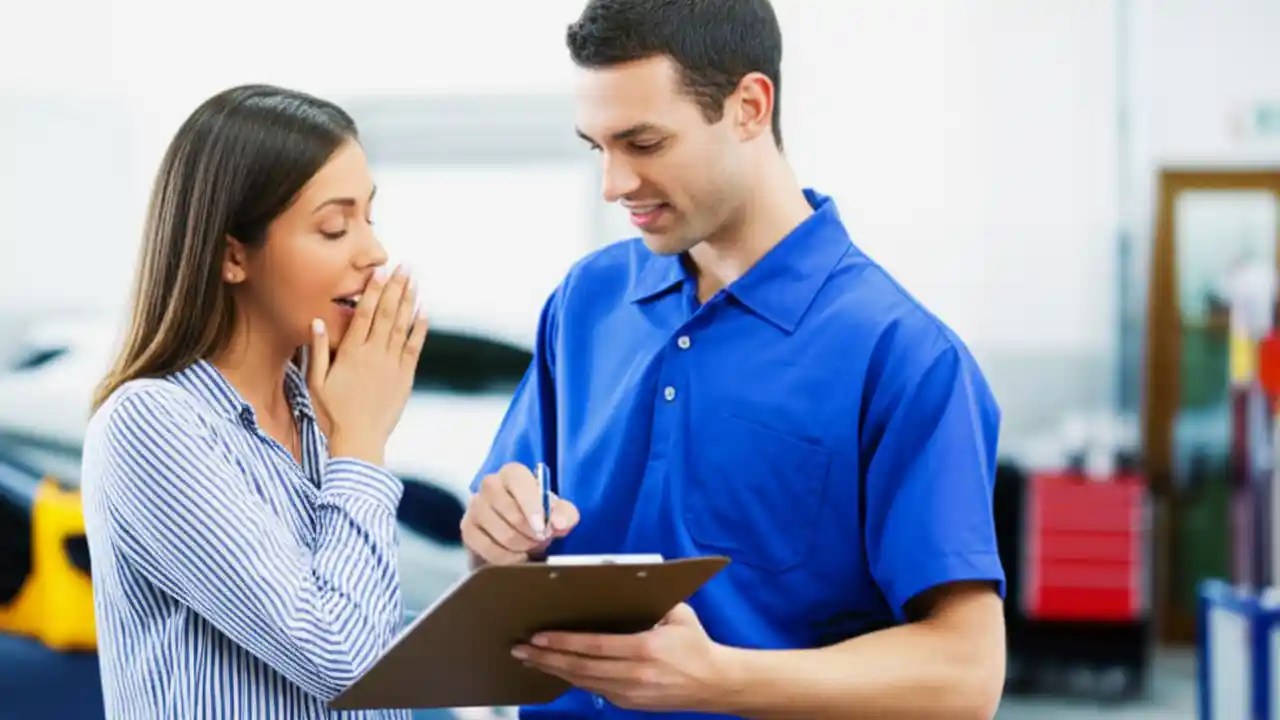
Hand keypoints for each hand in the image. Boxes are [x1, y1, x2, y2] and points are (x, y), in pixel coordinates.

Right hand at [307, 265, 427, 465]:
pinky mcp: (405, 377)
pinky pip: (414, 347)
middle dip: (396, 287)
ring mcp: (391, 365)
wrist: (359, 441)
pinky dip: (420, 328)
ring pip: (402, 326)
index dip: (373, 291)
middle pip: (386, 314)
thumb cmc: (332, 413)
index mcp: (350, 353)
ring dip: (410, 301)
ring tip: (415, 280)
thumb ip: (317, 350)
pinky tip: (424, 311)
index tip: (379, 272)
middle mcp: (373, 354)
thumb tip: (317, 320)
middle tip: (405, 265)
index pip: (363, 314)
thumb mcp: (315, 382)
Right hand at [460, 462, 578, 564]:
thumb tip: (558, 523)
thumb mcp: (559, 511)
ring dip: (521, 546)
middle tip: (542, 539)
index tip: (543, 528)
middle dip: (532, 533)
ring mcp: (475, 506)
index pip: (519, 483)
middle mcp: (490, 484)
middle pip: (511, 513)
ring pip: (501, 533)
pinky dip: (506, 558)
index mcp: (513, 473)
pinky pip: (487, 548)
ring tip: (530, 545)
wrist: (519, 527)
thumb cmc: (539, 513)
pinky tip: (517, 556)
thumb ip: (565, 515)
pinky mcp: (467, 528)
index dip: (532, 507)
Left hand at [513, 604, 733, 712]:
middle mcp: (634, 675)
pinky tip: (556, 669)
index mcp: (645, 649)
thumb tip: (619, 586)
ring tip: (529, 660)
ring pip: (582, 682)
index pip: (594, 646)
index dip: (563, 641)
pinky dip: (572, 679)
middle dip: (546, 657)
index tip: (539, 635)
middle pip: (580, 667)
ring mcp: (631, 693)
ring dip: (553, 670)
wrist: (715, 684)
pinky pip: (594, 690)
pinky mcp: (629, 704)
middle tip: (520, 648)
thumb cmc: (695, 644)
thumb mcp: (678, 615)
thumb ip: (650, 603)